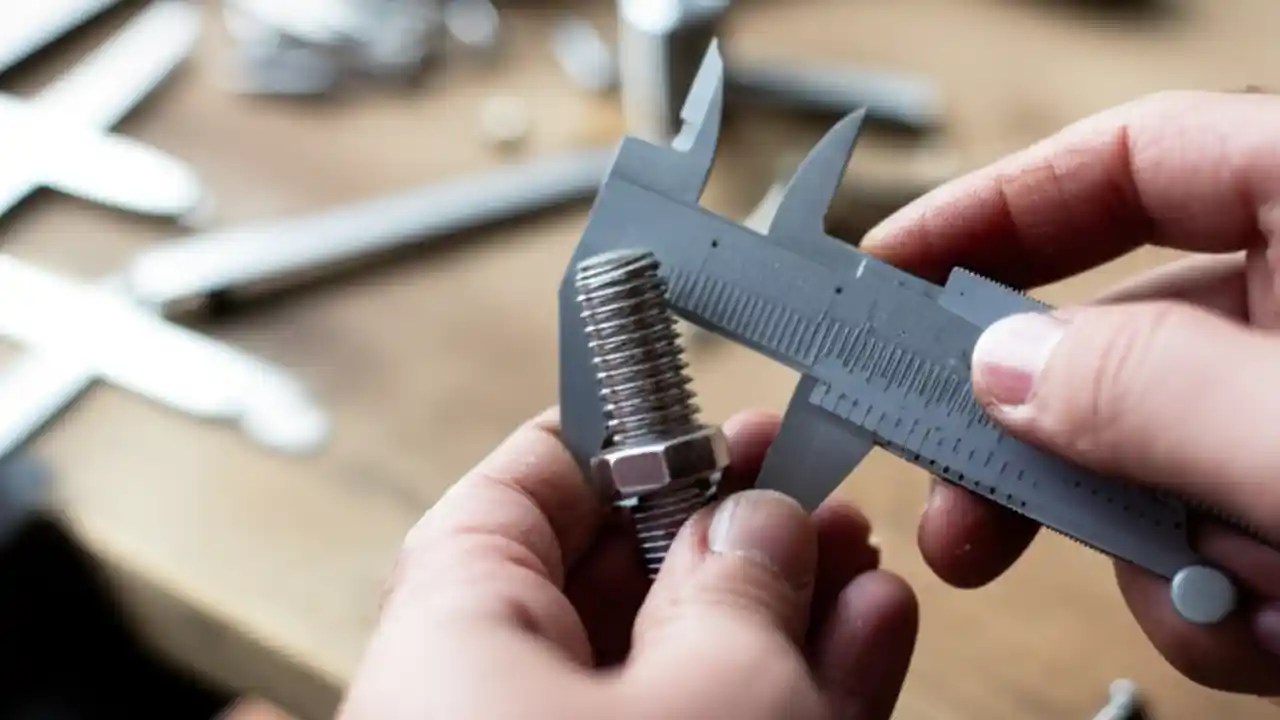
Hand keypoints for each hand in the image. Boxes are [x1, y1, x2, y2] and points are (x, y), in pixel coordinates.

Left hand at [338, 409, 916, 719]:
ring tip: (853, 548)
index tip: (687, 401)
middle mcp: (494, 700)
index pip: (518, 496)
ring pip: (677, 660)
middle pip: (611, 576)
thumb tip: (759, 524)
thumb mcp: (709, 692)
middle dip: (724, 522)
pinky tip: (866, 628)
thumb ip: (734, 589)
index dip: (613, 435)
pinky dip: (792, 683)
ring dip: (779, 602)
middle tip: (800, 479)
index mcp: (454, 644)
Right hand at [863, 90, 1279, 695]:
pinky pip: (1217, 542)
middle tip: (958, 513)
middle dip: (1037, 445)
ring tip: (1208, 601)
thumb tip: (1001, 372)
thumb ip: (1148, 390)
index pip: (1131, 160)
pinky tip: (1277, 636)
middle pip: (1113, 340)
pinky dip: (1218, 603)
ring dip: (1142, 550)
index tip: (886, 278)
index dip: (996, 211)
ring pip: (1152, 464)